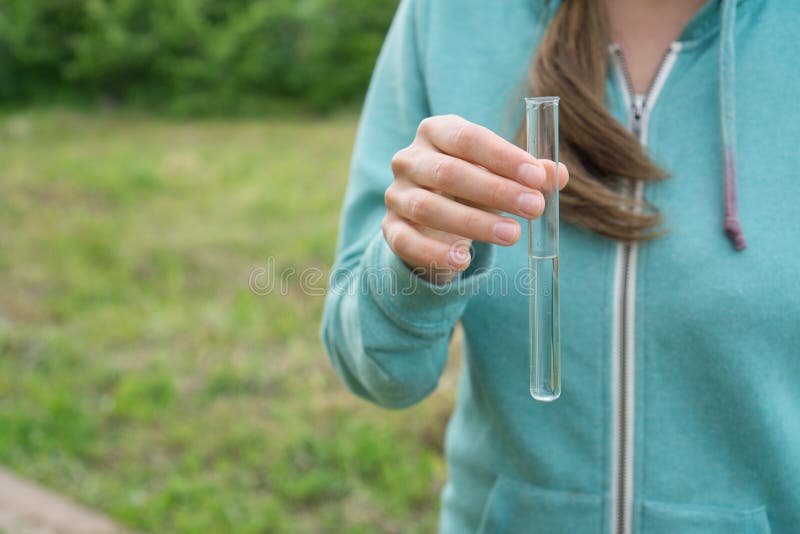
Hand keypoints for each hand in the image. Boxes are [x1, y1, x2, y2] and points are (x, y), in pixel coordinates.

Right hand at [383, 115, 567, 282]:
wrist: (431, 219)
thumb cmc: (470, 187)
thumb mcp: (499, 175)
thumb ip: (528, 173)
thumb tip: (558, 174)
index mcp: (436, 132)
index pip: (468, 138)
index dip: (504, 157)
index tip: (537, 177)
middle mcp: (409, 159)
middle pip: (449, 173)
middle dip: (496, 191)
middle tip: (534, 208)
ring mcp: (396, 195)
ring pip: (429, 208)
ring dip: (474, 223)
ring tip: (512, 235)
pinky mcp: (390, 228)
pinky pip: (407, 242)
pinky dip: (435, 253)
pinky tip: (463, 261)